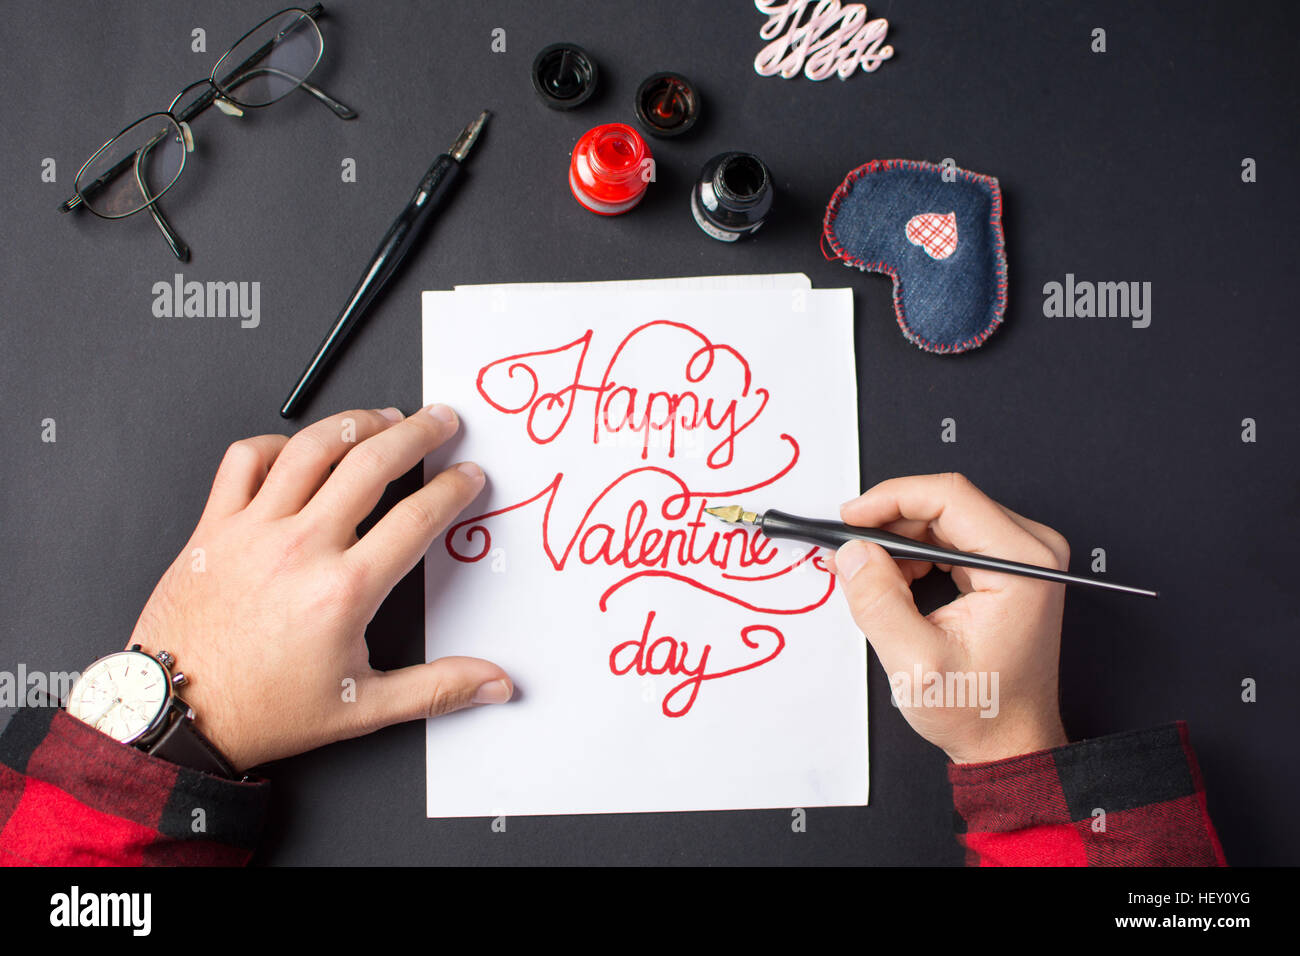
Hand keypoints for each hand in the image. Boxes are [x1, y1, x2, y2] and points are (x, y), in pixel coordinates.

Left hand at [126, 405, 512, 772]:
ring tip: (384, 417)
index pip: (417, 518)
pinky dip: (275, 444)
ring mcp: (252, 531)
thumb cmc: (264, 711)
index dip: (453, 488)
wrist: (177, 715)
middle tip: (441, 419)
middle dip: (418, 433)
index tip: (468, 475)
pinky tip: (299, 448)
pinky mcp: (213, 527)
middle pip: (372, 463)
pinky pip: (245, 460)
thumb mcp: (363, 709)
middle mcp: (300, 549)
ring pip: (312, 448)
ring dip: (356, 422)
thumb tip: (496, 683)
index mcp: (343, 591)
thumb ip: (438, 689)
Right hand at [829, 473, 1069, 763]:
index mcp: (1023, 564)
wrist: (1010, 740)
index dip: (890, 499)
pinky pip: (951, 538)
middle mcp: (1031, 551)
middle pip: (945, 504)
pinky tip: (895, 583)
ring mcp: (1022, 556)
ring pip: (943, 519)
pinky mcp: (1008, 566)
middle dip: (888, 524)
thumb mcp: (917, 664)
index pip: (949, 497)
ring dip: (899, 542)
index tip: (850, 518)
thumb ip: (879, 602)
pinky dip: (914, 554)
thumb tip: (852, 553)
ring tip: (870, 578)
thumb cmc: (983, 710)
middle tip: (849, 551)